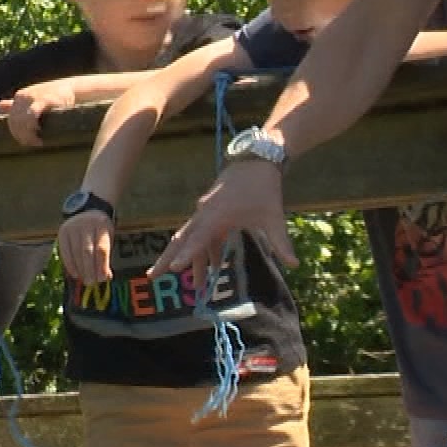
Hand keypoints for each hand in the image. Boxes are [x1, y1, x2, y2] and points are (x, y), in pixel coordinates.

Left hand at [0, 79, 75, 146]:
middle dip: (22, 136)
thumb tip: (1, 104)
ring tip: (37, 142)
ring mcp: (32, 97)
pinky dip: (33, 126)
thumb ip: (17, 104)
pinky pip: (32, 114)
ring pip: (21, 120)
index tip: (25, 143)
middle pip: (15, 122)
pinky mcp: (44, 99)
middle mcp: (23, 96)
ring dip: (27, 134)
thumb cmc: (52, 97)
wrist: (70, 88)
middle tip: (32, 144)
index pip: (12, 120)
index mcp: (19, 97)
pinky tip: (39, 135)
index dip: (17, 134)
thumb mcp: (32, 100)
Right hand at [57, 209, 115, 283]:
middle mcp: (86, 225)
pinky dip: (70, 265)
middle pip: (87, 252)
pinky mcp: (62, 232)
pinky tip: (75, 273)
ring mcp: (72, 228)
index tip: (103, 278)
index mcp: (101, 225)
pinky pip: (65, 252)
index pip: (101, 248)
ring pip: (75, 253)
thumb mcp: (108, 237)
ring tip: (85, 280)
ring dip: (80, 269)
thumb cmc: (100, 228)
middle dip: (89, 269)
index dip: (102, 265)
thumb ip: (106, 255)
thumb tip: (105, 276)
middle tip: (91, 282)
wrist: (87, 210)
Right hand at [150, 159, 294, 279]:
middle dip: (167, 259)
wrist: (256, 162)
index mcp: (217, 215)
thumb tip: (294, 265)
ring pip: (189, 239)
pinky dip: (206, 250)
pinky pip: (202, 234)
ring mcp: (205, 213)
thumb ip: (281, 243)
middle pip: (180, 240)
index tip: (175, 269)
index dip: (187, 255)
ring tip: (195, 284)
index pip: (198, 239)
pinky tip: (215, 265)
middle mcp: (205, 215)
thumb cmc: (264, 189)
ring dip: (190, 260)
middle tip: (151, 277)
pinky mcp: (210, 213)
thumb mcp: (274, 217)